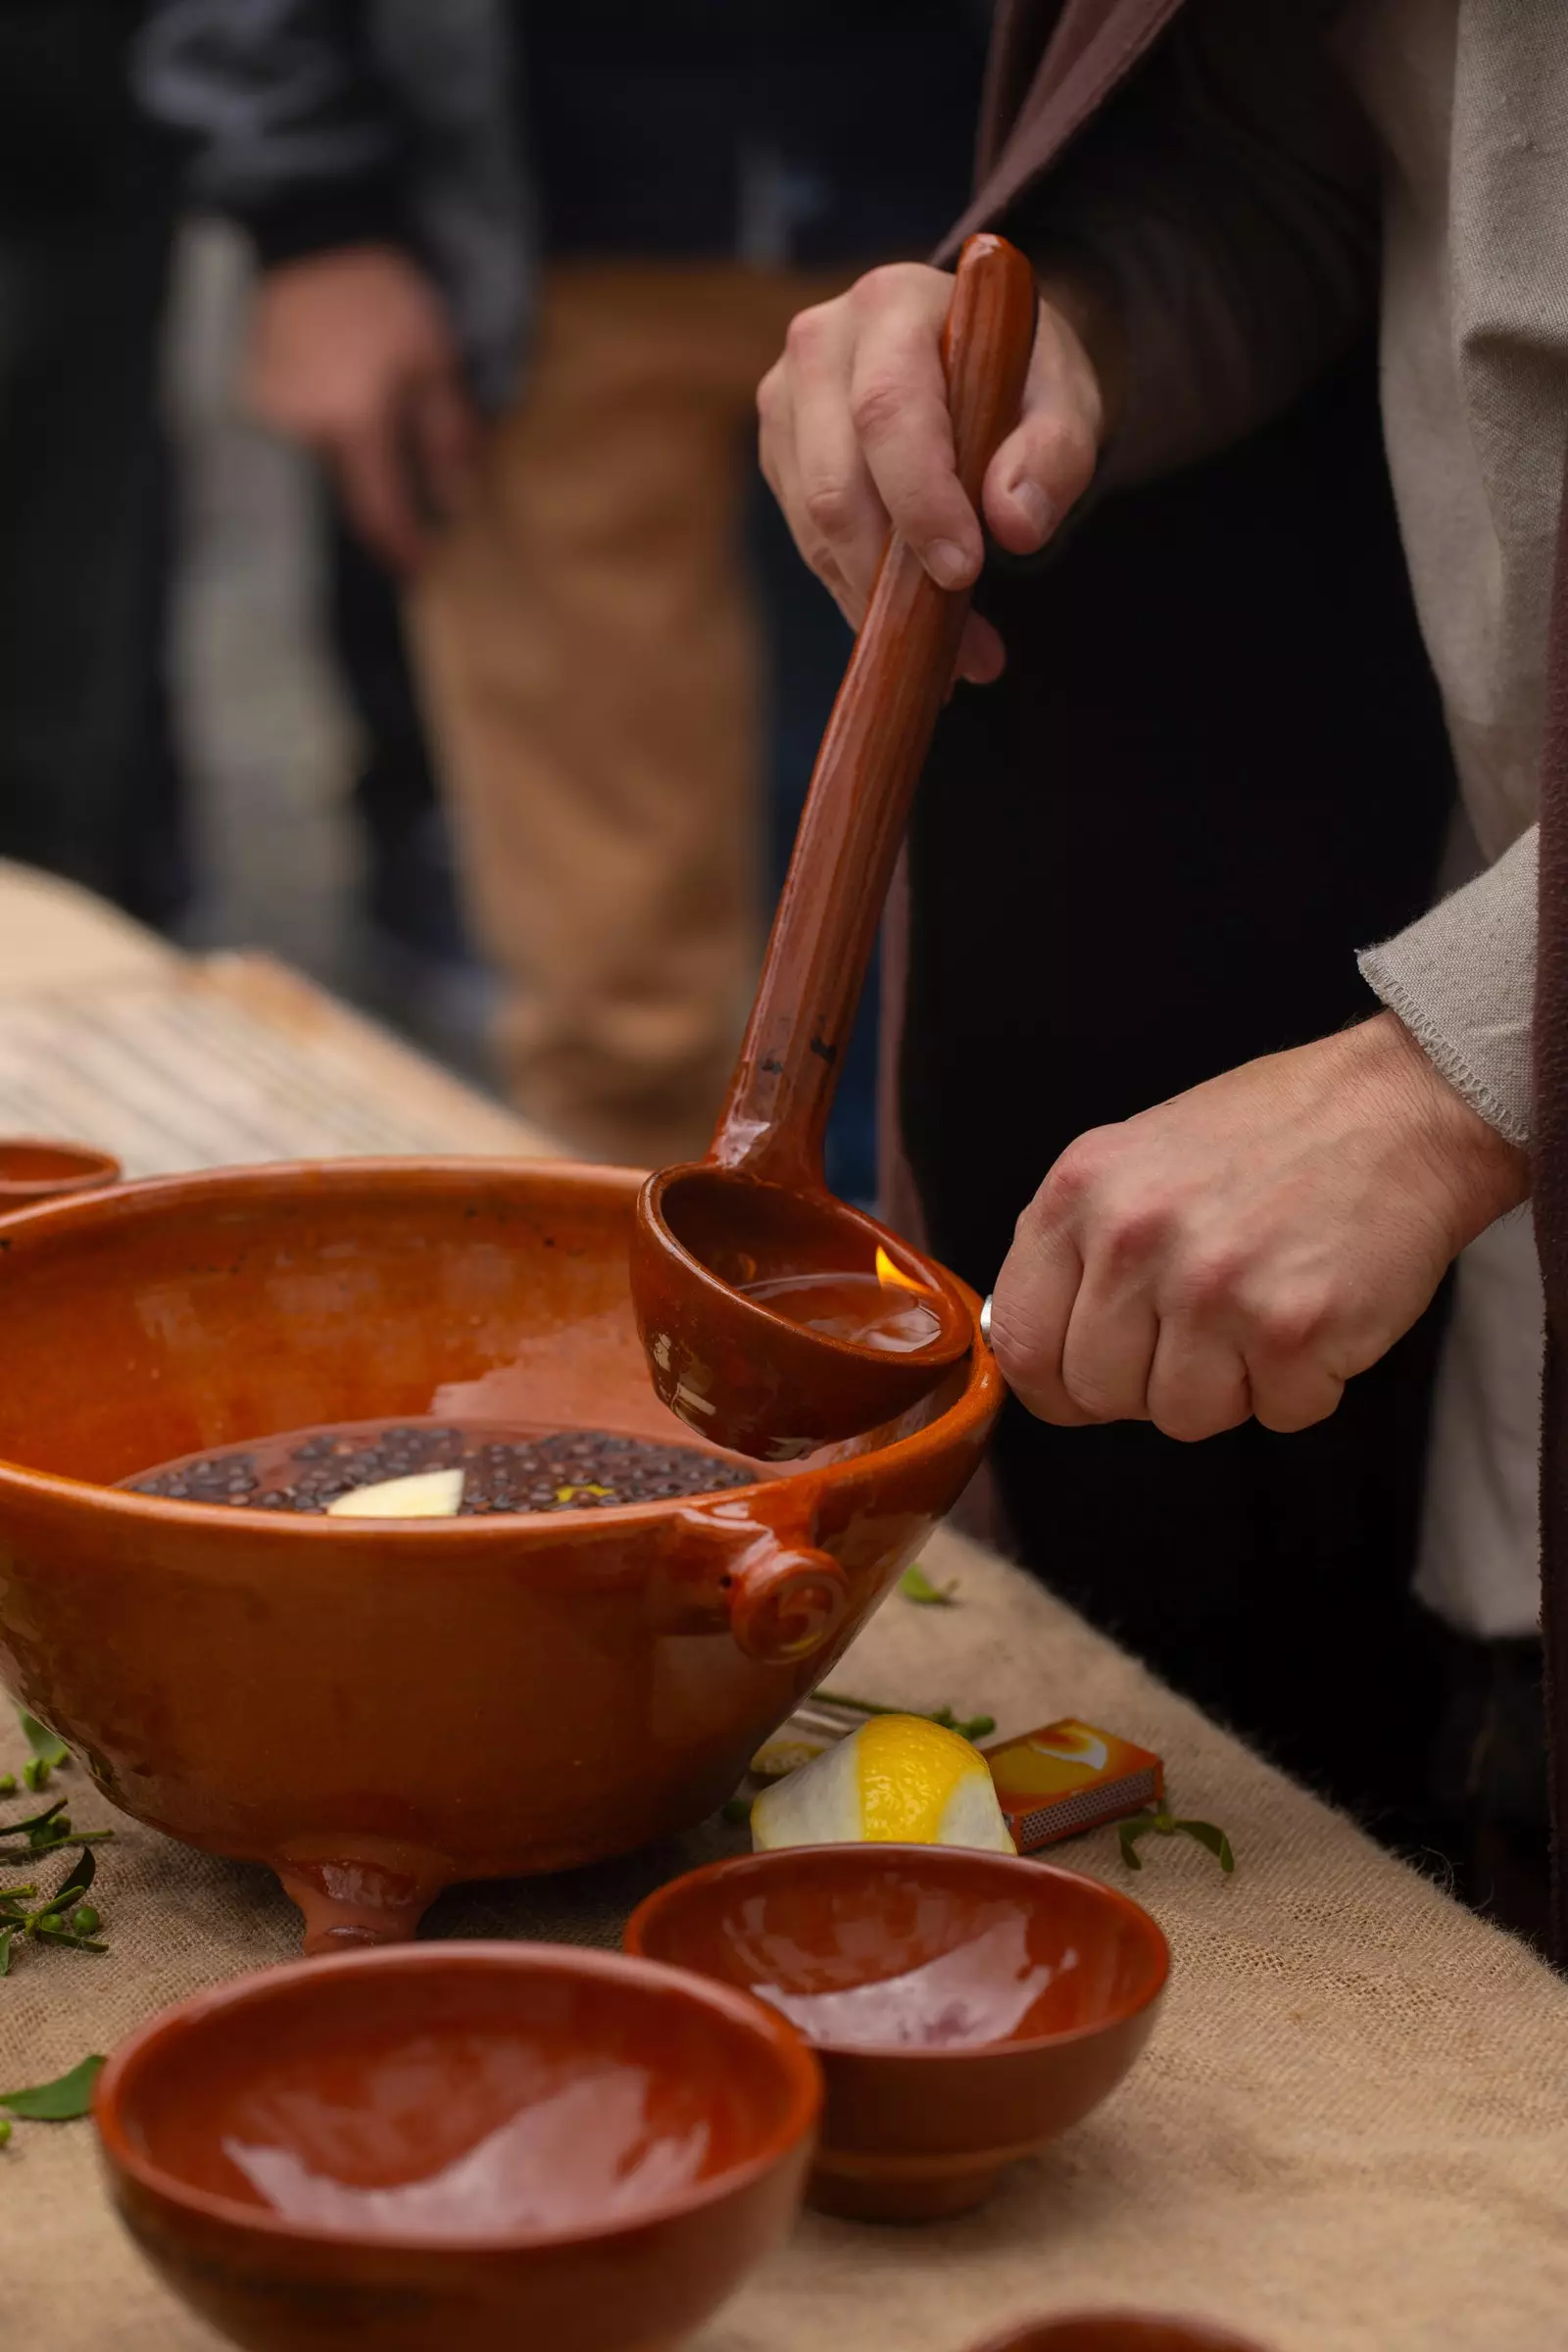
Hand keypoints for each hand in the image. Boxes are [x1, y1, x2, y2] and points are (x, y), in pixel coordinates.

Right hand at [242, 246, 478, 571]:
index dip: (403, 549)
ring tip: (385, 463)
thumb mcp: (432, 360)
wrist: (312, 233)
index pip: (379, 513)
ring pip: (324, 464)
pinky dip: (330, 436)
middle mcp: (301, 429)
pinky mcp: (257, 392)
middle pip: (348, 492)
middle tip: (415, 526)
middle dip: (382, 510)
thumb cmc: (379, 294)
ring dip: (357, 470)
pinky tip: (346, 414)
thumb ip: (446, 433)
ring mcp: (271, 411)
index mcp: (350, 423)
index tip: (425, 571)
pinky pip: (302, 433)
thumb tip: (461, 498)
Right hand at [757, 260, 1118, 682]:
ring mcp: (786, 402)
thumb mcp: (1065, 402)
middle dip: (892, 575)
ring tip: (955, 650)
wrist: (979, 358)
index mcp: (891, 304)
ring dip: (880, 602)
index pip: (887, 411)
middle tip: (958, 644)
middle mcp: (820, 344)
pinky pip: (812, 547)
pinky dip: (862, 596)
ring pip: (815, 528)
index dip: (919, 501)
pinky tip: (915, 622)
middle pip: (834, 484)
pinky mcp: (780, 456)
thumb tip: (1013, 523)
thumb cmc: (1022, 377)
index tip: (962, 572)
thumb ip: (1053, 453)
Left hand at [989, 1014, 1530, 1439]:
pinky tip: (1315, 1310)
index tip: (1087, 1382)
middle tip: (1205, 1326)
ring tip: (1263, 1307)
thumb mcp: (1137, 1162)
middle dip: (1151, 1381)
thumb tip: (1038, 1346)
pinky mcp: (1290, 1329)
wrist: (1401, 1110)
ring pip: (1183, 1417)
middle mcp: (1134, 1239)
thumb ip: (1080, 1248)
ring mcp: (1210, 1288)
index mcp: (1079, 1193)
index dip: (1056, 1383)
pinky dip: (1305, 1384)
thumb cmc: (1275, 1135)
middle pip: (1098, 1393)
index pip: (1021, 1343)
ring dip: (1231, 1386)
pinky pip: (1277, 1414)